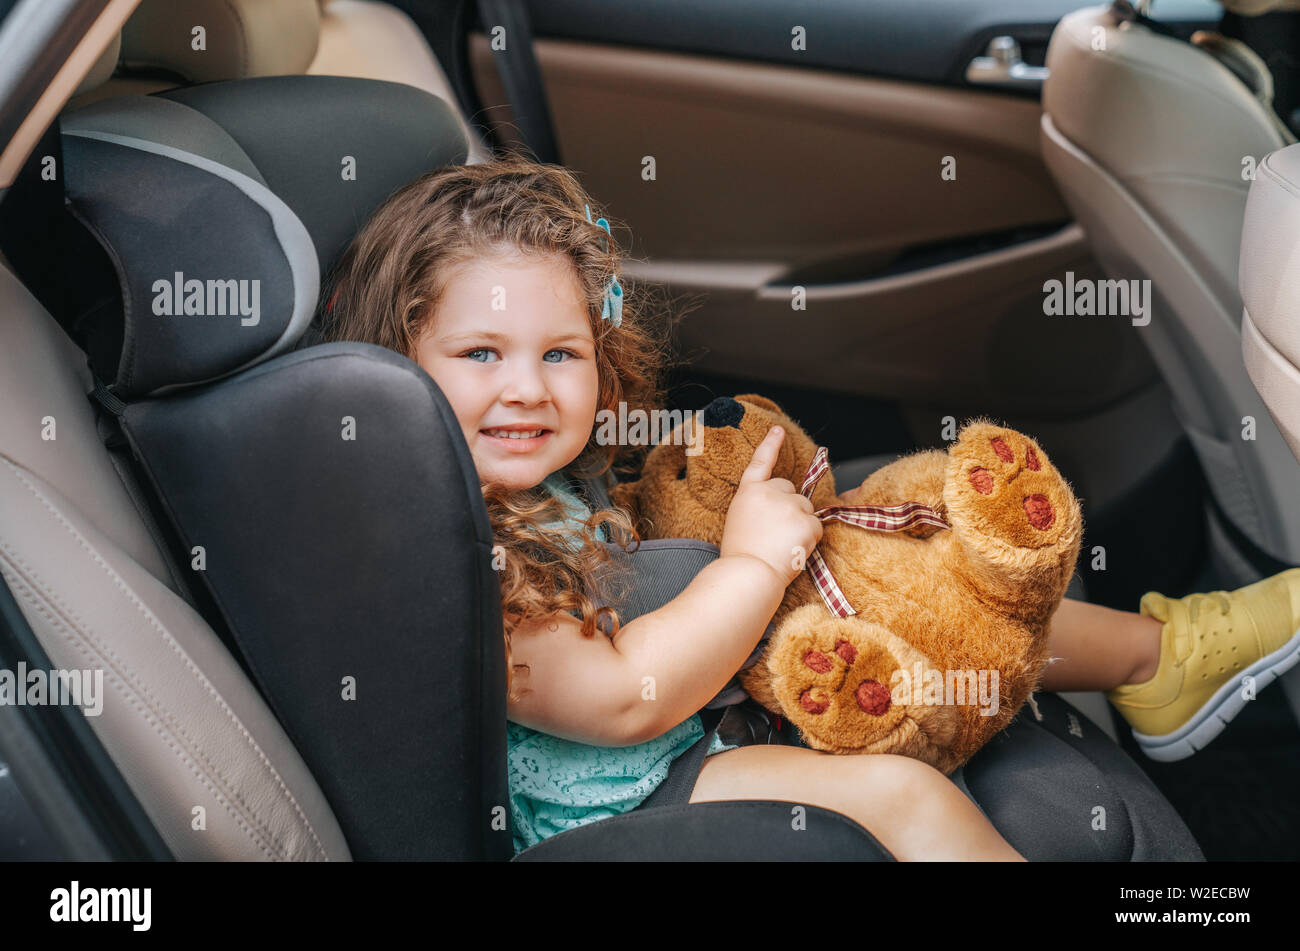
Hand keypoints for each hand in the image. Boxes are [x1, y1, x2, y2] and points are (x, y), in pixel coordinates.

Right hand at [720, 425, 823, 587]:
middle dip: (790, 509)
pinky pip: (816, 527)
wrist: (749, 573)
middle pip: (791, 492)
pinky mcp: (806, 520)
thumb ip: (758, 506)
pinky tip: (793, 549)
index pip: (761, 462)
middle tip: (776, 535)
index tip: (778, 430)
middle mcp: (769, 492)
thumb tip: (779, 507)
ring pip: (806, 510)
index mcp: (748, 492)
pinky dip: (809, 539)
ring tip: (782, 545)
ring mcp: (789, 504)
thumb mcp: (740, 520)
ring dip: (800, 525)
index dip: (770, 445)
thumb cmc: (741, 554)